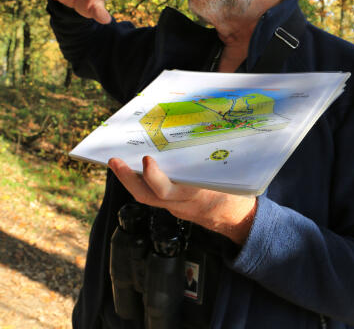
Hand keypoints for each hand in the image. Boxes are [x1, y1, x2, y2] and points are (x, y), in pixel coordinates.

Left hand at [108, 156, 257, 244]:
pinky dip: (141, 182)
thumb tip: (199, 133)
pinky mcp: (174, 206)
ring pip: (147, 197)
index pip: (168, 190)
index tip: (146, 160)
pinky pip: (153, 195)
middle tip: (115, 160)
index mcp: (197, 195)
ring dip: (129, 179)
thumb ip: (213, 162)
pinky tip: (135, 168)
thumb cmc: (236, 192)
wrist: (238, 219)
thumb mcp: (229, 177)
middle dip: (128, 178)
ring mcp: (176, 207)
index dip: (154, 177)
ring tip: (117, 162)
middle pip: (148, 195)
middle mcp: (182, 204)